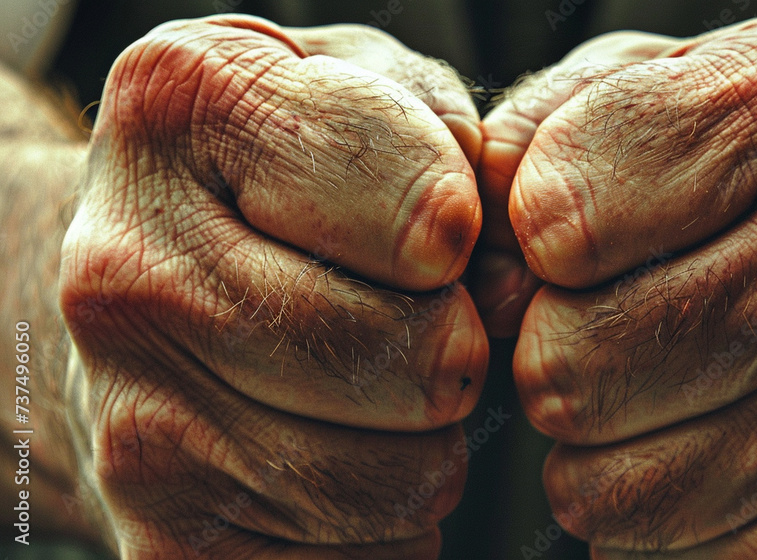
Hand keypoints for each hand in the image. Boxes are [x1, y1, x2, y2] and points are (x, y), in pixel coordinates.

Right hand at [59, 15, 486, 558]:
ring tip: (373, 388)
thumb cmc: (282, 176)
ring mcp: (138, 421)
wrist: (140, 279)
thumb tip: (518, 293)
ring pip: (407, 479)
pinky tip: (340, 449)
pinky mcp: (166, 541)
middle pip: (421, 357)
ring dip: (429, 439)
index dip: (467, 227)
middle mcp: (132, 270)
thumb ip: (463, 154)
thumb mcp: (368, 97)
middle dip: (458, 345)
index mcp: (189, 108)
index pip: (426, 209)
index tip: (442, 233)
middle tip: (415, 322)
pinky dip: (391, 519)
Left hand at [480, 19, 756, 557]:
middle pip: (566, 362)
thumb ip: (527, 140)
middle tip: (593, 328)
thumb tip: (484, 268)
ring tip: (642, 392)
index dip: (525, 231)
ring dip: (584, 446)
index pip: (554, 212)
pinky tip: (683, 452)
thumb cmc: (710, 180)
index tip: (563, 235)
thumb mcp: (622, 97)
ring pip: (597, 487)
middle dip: (545, 351)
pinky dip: (635, 523)